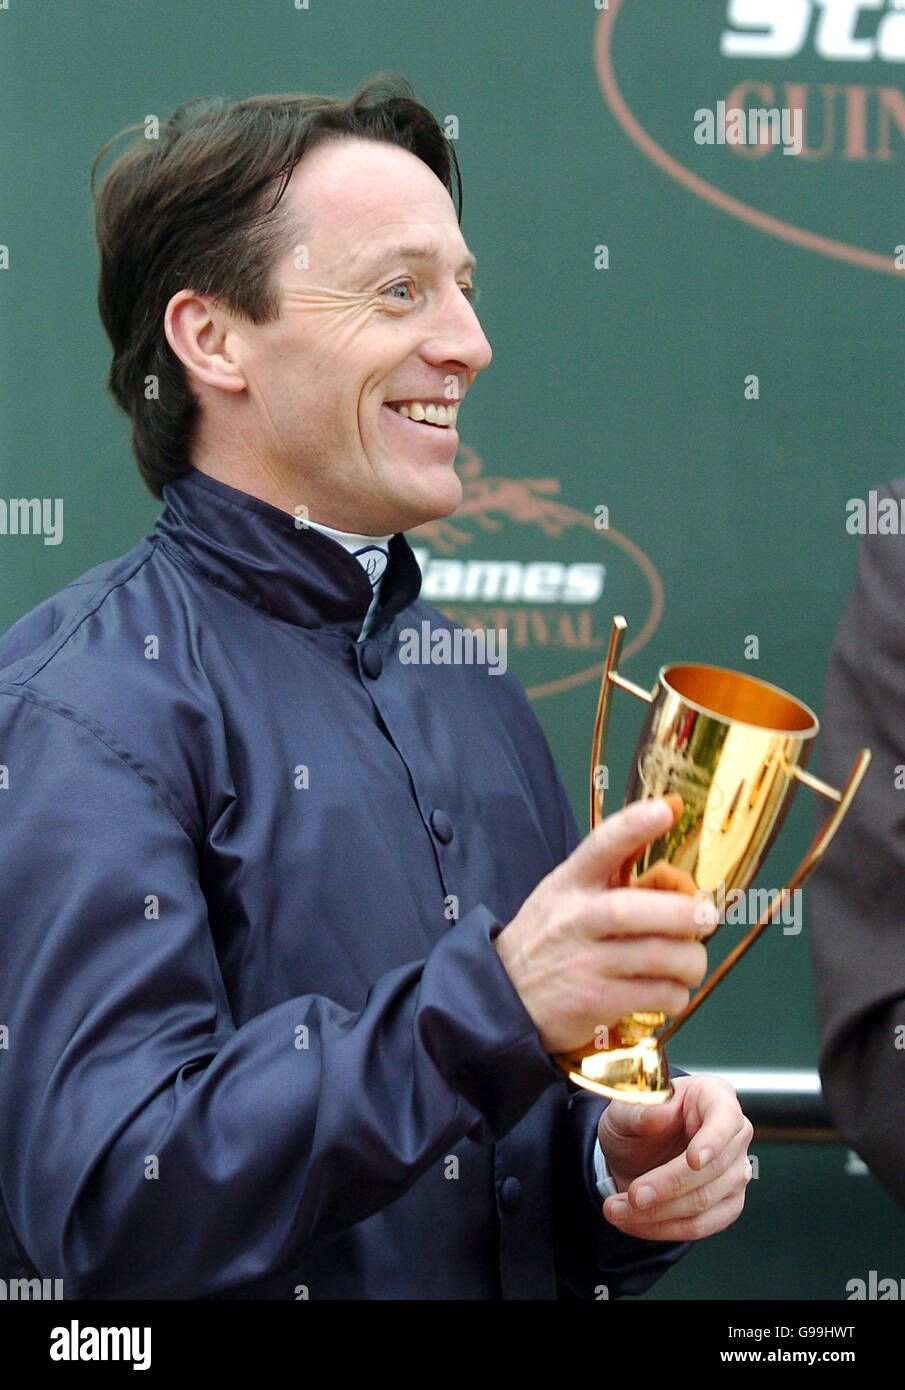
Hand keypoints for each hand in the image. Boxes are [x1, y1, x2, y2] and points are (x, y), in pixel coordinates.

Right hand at [493, 795, 717, 1053]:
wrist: (505, 999)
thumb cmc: (552, 938)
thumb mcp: (568, 894)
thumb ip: (617, 866)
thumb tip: (671, 809)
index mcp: (569, 884)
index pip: (600, 847)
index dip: (633, 826)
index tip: (665, 810)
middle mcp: (573, 920)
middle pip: (633, 911)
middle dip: (681, 914)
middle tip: (708, 918)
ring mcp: (582, 963)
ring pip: (655, 957)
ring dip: (690, 961)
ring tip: (693, 962)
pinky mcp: (593, 1002)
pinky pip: (654, 995)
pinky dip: (677, 994)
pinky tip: (672, 991)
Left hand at [597, 1073, 753, 1240]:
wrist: (635, 1151)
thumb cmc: (637, 1119)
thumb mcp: (626, 1107)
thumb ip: (642, 1109)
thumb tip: (662, 1112)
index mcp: (713, 1096)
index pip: (725, 1116)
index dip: (713, 1140)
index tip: (693, 1160)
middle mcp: (733, 1133)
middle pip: (712, 1168)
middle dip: (667, 1186)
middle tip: (632, 1195)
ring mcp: (736, 1170)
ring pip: (705, 1200)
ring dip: (658, 1212)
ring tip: (617, 1210)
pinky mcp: (728, 1203)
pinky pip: (701, 1225)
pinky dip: (665, 1228)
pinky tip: (635, 1222)